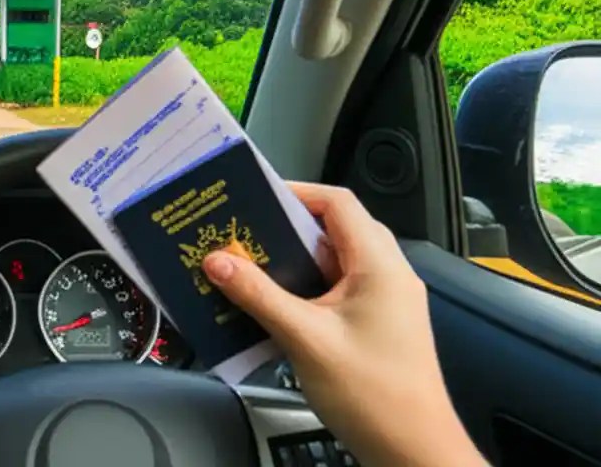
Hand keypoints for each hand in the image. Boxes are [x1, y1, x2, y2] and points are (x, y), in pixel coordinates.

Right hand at [201, 182, 485, 466]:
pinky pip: (333, 290)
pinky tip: (271, 304)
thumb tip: (220, 262)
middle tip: (242, 233)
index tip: (256, 196)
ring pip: (331, 262)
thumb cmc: (377, 397)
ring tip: (248, 266)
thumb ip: (259, 296)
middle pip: (331, 230)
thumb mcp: (306, 339)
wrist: (412, 450)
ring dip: (291, 262)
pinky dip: (302, 288)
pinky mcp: (374, 324)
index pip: (338, 203)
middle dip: (284, 229)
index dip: (296, 192)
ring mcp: (383, 301)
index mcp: (380, 266)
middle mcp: (387, 276)